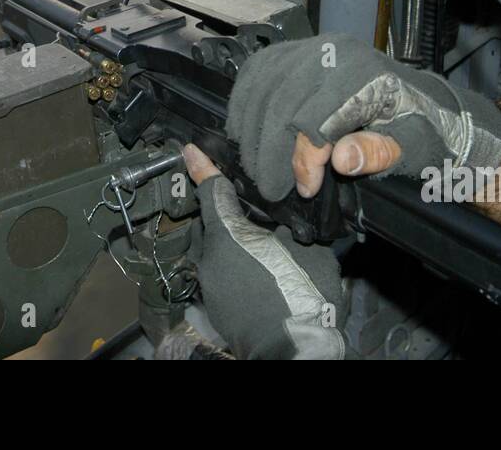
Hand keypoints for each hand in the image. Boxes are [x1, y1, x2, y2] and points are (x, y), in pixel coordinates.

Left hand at [183, 145, 347, 359]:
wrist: (293, 351)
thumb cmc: (302, 295)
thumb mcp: (307, 249)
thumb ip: (289, 224)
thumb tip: (286, 212)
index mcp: (228, 235)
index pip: (212, 191)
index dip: (204, 166)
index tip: (192, 149)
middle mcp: (209, 257)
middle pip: (211, 222)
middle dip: (225, 213)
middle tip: (248, 206)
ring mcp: (209, 284)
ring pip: (214, 249)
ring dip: (230, 242)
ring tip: (256, 240)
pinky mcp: (215, 305)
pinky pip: (220, 273)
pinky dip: (233, 265)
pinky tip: (257, 269)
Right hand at [226, 33, 500, 199]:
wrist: (423, 103)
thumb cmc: (418, 129)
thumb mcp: (408, 149)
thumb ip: (375, 153)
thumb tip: (340, 159)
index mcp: (364, 76)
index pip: (313, 119)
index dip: (301, 160)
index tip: (303, 189)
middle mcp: (335, 54)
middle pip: (280, 101)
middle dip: (268, 150)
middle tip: (269, 186)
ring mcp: (314, 48)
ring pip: (262, 84)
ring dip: (251, 127)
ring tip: (255, 164)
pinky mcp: (301, 51)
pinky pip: (260, 69)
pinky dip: (246, 99)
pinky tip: (246, 128)